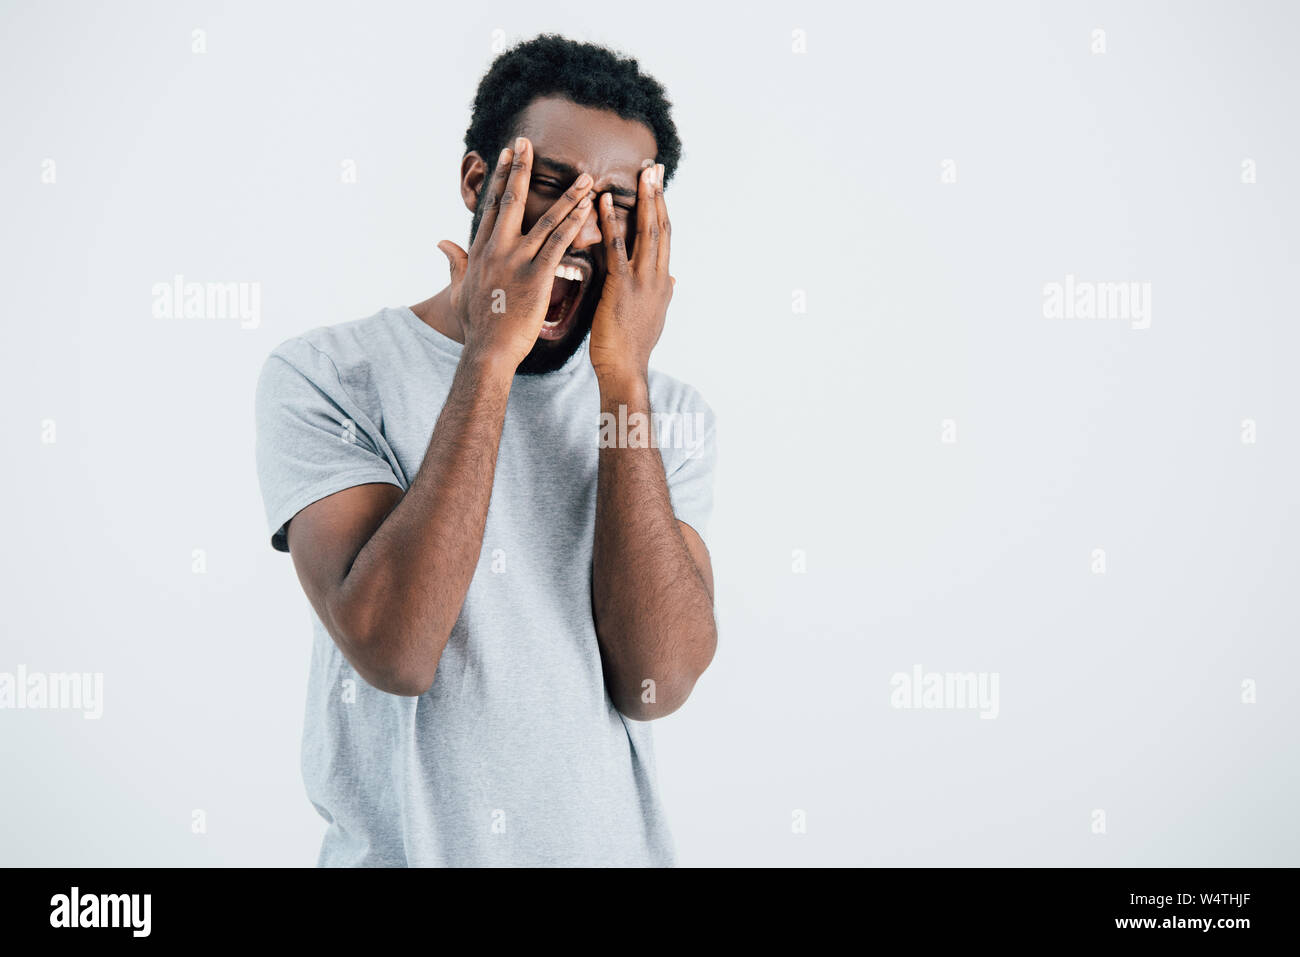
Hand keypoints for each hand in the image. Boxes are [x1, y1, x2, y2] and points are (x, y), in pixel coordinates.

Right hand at [437, 137, 593, 370]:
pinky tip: (588, 210)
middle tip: (528, 142)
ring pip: (546, 219)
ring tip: (583, 177)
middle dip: (521, 169)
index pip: (492, 205)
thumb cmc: (476, 325)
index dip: (501, 177)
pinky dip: (575, 224)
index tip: (508, 155)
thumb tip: (442, 242)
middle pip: (511, 200)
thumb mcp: (458, 290)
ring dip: (567, 196)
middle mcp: (498, 249)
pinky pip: (560, 244)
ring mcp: (517, 260)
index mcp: (481, 250)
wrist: (488, 350)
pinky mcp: (537, 276)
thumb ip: (455, 262)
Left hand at [589, 160, 673, 380]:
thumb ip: (661, 293)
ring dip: (645, 201)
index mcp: (663, 282)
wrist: (624, 370)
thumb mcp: (652, 316)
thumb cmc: (630, 347)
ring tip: (641, 174)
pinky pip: (617, 249)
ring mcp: (643, 282)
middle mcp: (659, 278)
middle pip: (661, 227)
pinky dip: (612, 223)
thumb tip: (673, 280)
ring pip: (648, 233)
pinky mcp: (623, 289)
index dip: (662, 209)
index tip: (659, 185)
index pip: (665, 238)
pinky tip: (603, 202)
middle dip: (658, 196)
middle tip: (655, 167)